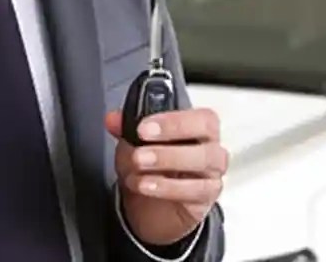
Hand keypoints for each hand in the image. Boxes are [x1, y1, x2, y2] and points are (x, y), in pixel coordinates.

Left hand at [104, 108, 227, 246]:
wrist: (152, 210)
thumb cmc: (151, 170)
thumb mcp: (135, 146)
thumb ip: (126, 129)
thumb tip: (113, 119)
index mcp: (197, 126)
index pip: (198, 114)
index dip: (172, 119)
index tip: (143, 127)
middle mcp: (210, 145)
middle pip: (206, 130)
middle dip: (172, 133)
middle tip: (141, 146)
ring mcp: (212, 172)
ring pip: (203, 159)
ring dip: (167, 159)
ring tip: (139, 165)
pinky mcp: (207, 197)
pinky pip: (197, 189)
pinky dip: (168, 187)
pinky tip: (147, 186)